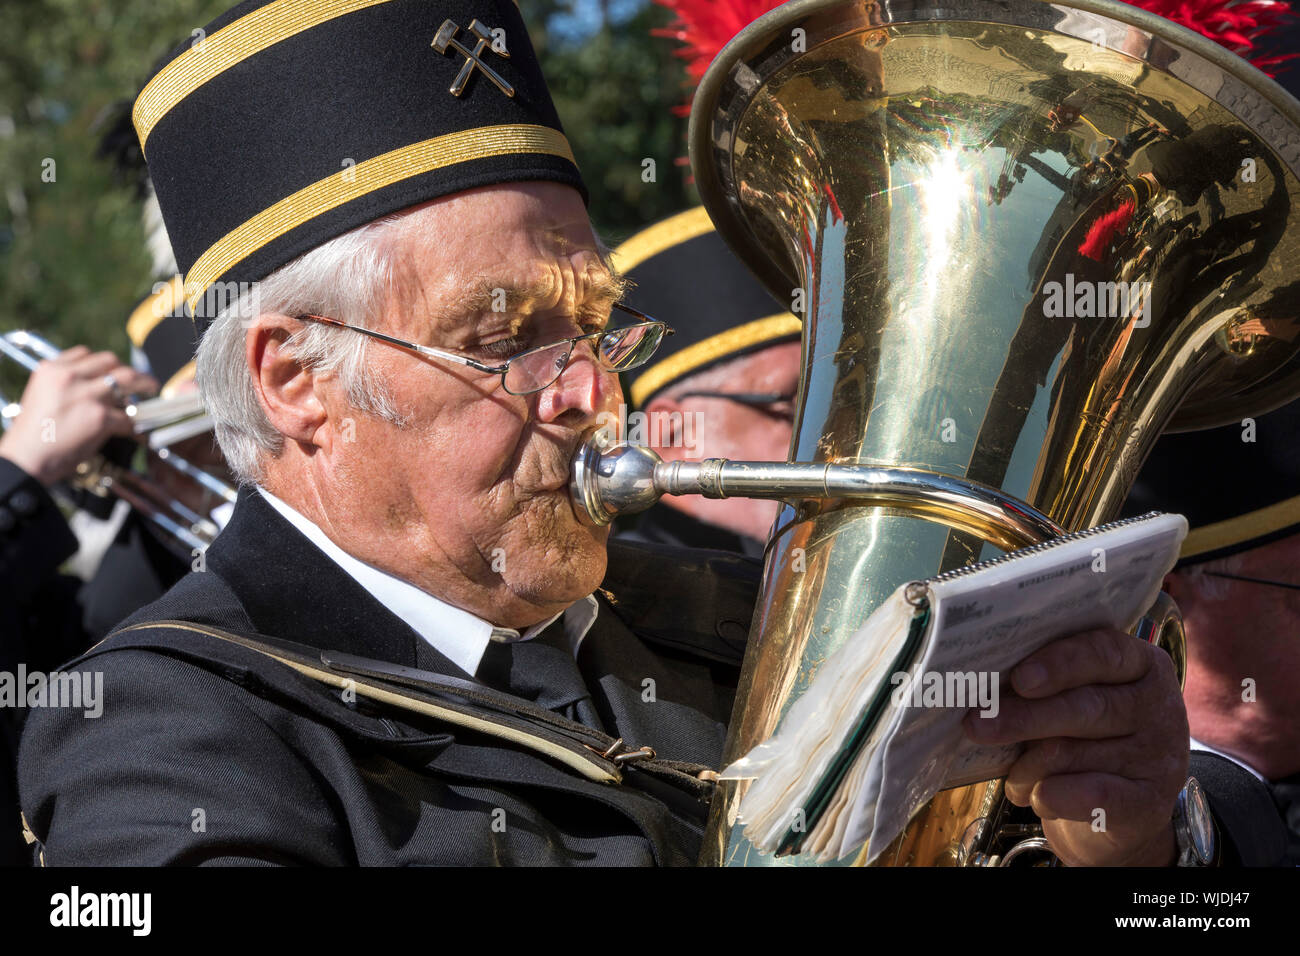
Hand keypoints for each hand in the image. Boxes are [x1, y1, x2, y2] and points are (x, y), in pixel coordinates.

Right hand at [0, 346, 156, 485]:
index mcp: (51, 369)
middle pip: (110, 361)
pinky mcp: (100, 417)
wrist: (26, 458)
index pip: (86, 353)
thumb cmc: (33, 433)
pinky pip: (128, 416)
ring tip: (152, 389)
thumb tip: (94, 385)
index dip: (103, 364)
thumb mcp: (41, 395)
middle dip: (128, 370)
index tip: (112, 372)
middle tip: (142, 379)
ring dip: (144, 384)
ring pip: (127, 380)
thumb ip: (64, 385)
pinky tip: (134, 429)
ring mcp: (87, 395)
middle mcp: (69, 377)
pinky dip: (134, 424)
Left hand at [963, 626, 1187, 865]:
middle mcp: (1158, 706)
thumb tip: (985, 687)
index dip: (1060, 663)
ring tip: (1013, 775)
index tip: (1020, 678)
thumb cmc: (1080, 741)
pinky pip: (1089, 794)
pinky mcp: (1151, 803)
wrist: (1113, 816)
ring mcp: (1160, 756)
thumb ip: (1042, 685)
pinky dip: (1050, 795)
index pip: (1104, 652)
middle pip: (1085, 706)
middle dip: (1025, 716)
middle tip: (977, 724)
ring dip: (1028, 766)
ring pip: (1074, 752)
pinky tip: (1036, 796)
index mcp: (1140, 665)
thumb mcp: (1069, 702)